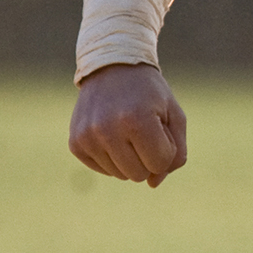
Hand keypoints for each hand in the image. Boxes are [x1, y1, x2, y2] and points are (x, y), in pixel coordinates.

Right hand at [69, 63, 187, 187]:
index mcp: (136, 120)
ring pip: (121, 175)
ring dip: (131, 158)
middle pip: (140, 175)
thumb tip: (153, 184)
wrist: (112, 68)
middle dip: (148, 157)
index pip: (160, 164)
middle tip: (143, 129)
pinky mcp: (75, 143)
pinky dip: (113, 158)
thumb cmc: (149, 94)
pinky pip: (103, 170)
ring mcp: (87, 137)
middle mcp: (107, 130)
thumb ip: (176, 153)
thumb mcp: (174, 115)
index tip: (160, 126)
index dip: (166, 148)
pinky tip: (112, 134)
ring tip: (127, 129)